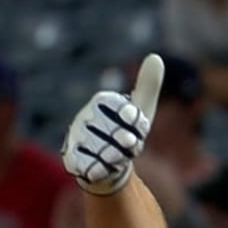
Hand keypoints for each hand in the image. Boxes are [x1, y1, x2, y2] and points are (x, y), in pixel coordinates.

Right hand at [62, 54, 163, 194]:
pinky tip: (106, 167)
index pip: (123, 109)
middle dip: (129, 142)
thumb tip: (156, 57)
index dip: (134, 119)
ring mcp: (77, 137)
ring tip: (118, 156)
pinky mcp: (71, 158)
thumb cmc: (124, 130)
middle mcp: (85, 116)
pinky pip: (92, 167)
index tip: (137, 125)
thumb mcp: (140, 108)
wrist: (105, 159)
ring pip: (106, 152)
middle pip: (117, 133)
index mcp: (102, 101)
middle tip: (130, 145)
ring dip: (118, 158)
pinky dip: (103, 170)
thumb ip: (147, 85)